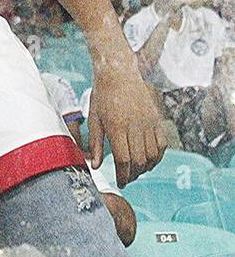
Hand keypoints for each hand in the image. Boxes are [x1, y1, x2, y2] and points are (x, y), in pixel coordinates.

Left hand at [87, 65, 166, 184]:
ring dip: (146, 167)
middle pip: (139, 160)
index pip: (124, 160)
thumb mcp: (94, 119)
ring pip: (153, 154)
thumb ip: (95, 144)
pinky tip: (149, 160)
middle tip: (126, 179)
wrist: (118, 74)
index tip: (120, 183)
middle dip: (133, 174)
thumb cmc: (102, 96)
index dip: (123, 175)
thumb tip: (96, 166)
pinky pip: (162, 144)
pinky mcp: (157, 119)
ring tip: (136, 171)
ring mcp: (148, 122)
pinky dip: (158, 156)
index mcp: (117, 127)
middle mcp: (135, 126)